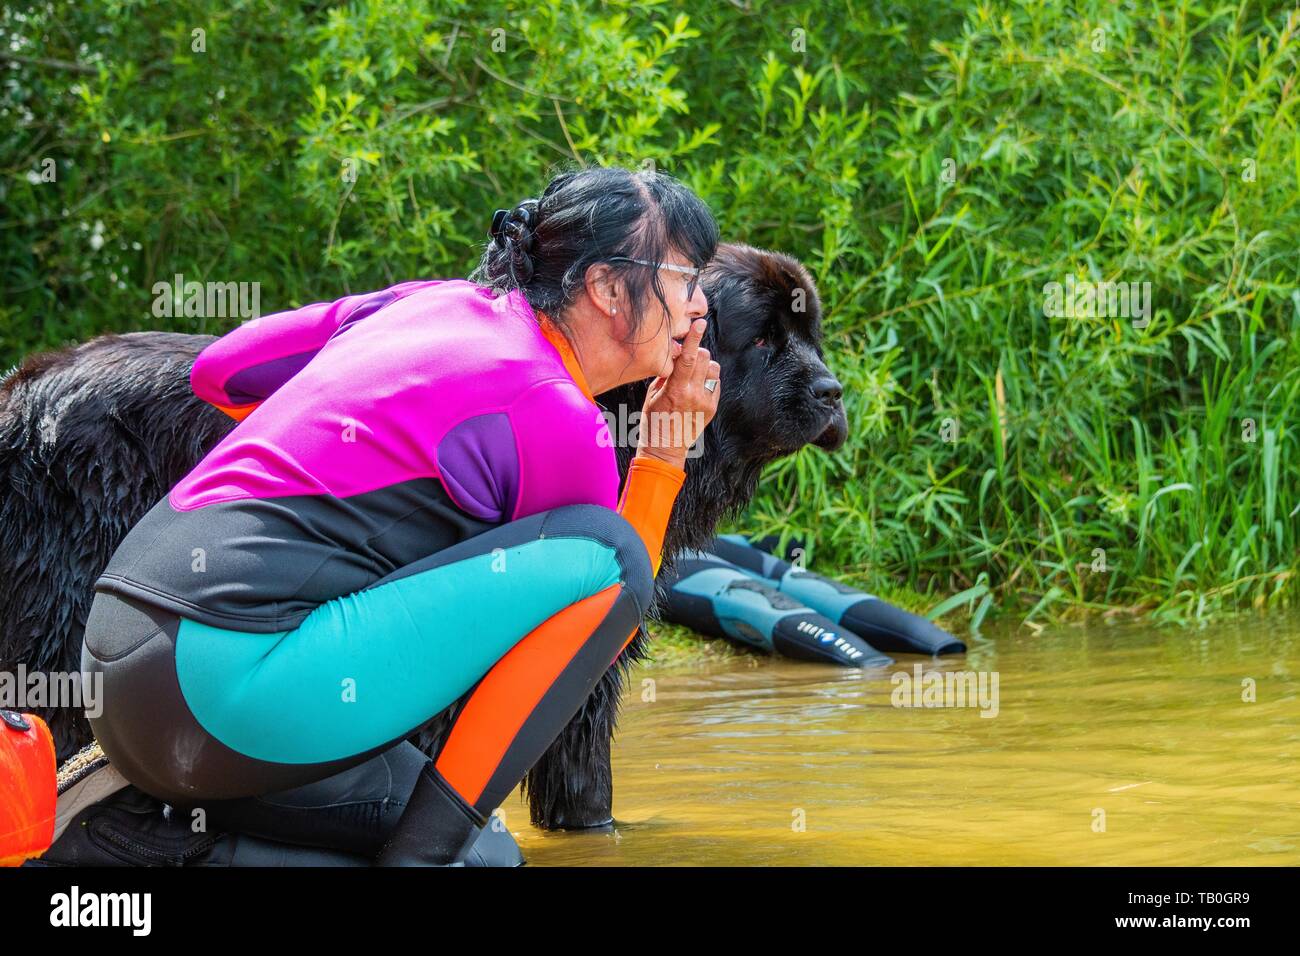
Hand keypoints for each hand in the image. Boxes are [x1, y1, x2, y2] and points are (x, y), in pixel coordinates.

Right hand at [636, 318, 720, 468]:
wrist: (665, 448)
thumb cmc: (653, 419)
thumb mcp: (652, 393)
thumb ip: (667, 372)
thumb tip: (677, 353)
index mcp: (676, 389)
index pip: (688, 358)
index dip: (694, 338)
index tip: (699, 323)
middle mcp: (694, 394)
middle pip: (704, 357)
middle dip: (696, 352)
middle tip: (687, 359)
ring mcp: (705, 402)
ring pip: (713, 368)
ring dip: (704, 366)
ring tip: (692, 376)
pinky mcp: (712, 408)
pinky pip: (715, 383)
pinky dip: (707, 380)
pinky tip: (695, 389)